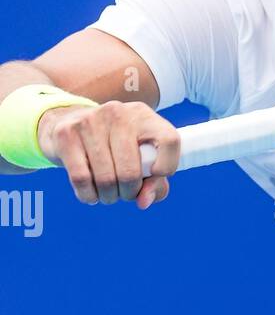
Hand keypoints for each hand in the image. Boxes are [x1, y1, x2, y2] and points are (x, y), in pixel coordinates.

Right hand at [37, 100, 178, 207]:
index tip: (155, 176)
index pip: (169, 140)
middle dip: (128, 193)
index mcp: (143, 116)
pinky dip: (88, 195)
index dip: (167, 167)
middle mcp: (118, 113)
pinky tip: (90, 193)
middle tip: (124, 192)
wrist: (67, 121)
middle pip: (131, 172)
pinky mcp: (66, 133)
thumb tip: (143, 201)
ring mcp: (90, 120)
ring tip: (107, 193)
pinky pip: (81, 179)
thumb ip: (155, 184)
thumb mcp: (140, 159)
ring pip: (105, 179)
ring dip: (108, 196)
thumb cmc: (113, 147)